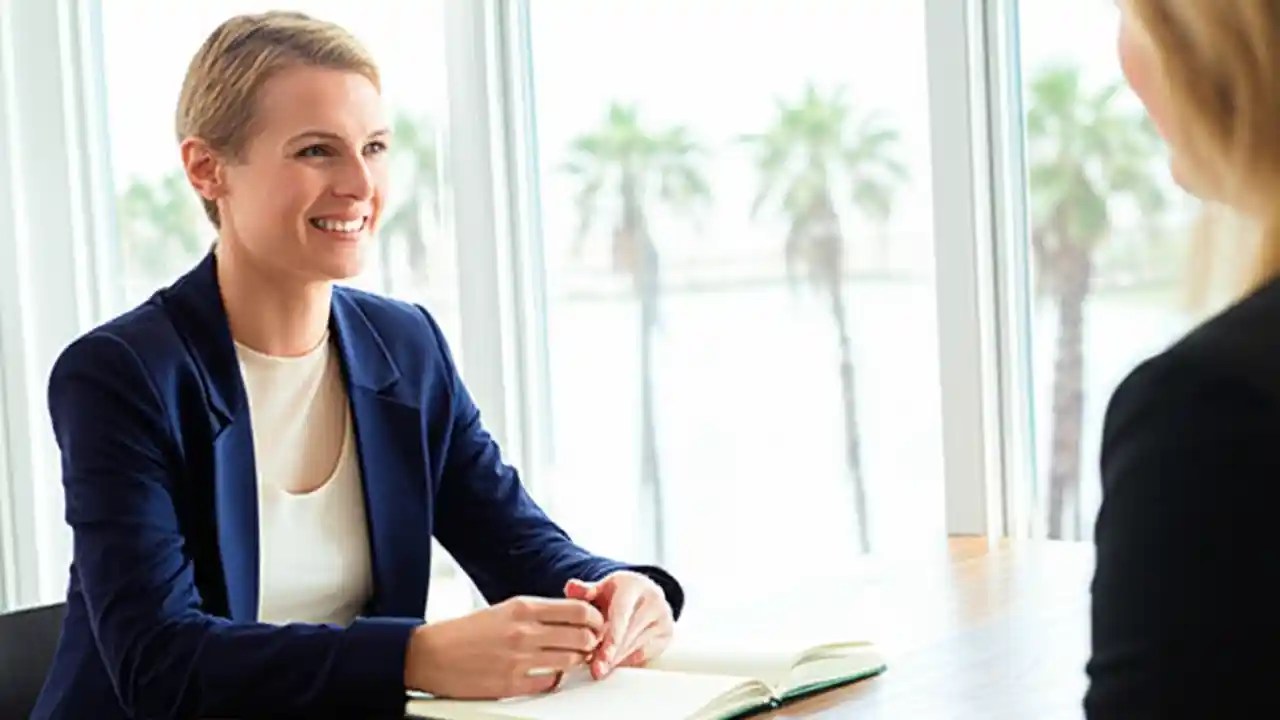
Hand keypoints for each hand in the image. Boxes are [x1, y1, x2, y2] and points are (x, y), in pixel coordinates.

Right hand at [404, 595, 603, 698]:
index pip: (578, 610)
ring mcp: (519, 659)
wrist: (432, 654)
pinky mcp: (511, 684)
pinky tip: (550, 675)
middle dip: (592, 642)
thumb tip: (571, 617)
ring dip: (577, 662)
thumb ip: (538, 612)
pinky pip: (550, 684)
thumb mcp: (505, 609)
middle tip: (591, 645)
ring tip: (573, 660)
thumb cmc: (467, 631)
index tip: (597, 624)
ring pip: (570, 660)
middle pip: (581, 636)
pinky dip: (555, 680)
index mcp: (523, 607)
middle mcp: (524, 631)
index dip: (595, 619)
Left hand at [564, 571, 673, 679]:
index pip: (622, 614)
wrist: (643, 592)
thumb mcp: (600, 588)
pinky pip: (645, 654)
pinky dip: (627, 661)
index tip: (598, 658)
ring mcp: (663, 617)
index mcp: (634, 585)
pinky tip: (614, 661)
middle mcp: (653, 599)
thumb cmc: (617, 593)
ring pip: (636, 647)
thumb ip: (584, 590)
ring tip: (599, 665)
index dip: (610, 638)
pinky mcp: (667, 633)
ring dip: (616, 659)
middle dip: (609, 654)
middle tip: (594, 668)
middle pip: (629, 635)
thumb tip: (571, 587)